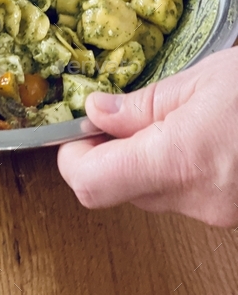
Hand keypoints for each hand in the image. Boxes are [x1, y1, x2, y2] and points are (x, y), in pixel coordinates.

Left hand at [58, 48, 237, 226]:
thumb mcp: (203, 80)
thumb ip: (142, 104)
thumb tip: (96, 112)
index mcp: (180, 158)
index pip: (92, 183)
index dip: (72, 158)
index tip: (76, 132)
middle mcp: (195, 197)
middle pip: (115, 189)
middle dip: (107, 154)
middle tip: (119, 118)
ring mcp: (212, 211)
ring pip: (145, 193)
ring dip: (141, 162)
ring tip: (169, 122)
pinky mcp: (225, 214)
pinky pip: (175, 195)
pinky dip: (171, 170)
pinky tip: (192, 139)